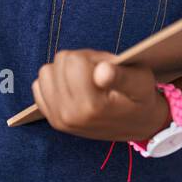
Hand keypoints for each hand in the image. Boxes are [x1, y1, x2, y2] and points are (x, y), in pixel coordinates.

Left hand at [32, 50, 171, 142]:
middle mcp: (71, 115)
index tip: (106, 69)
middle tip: (98, 76)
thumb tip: (101, 72)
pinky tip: (73, 89)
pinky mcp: (52, 119)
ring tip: (86, 82)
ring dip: (65, 72)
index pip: (73, 60)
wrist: (136, 124)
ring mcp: (59, 119)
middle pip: (60, 62)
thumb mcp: (141, 82)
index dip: (92, 58)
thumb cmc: (139, 98)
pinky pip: (39, 86)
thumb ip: (121, 75)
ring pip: (46, 72)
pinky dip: (54, 83)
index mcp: (92, 106)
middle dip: (80, 62)